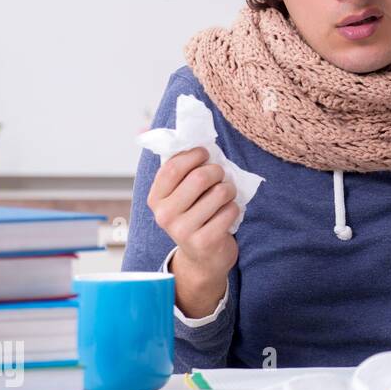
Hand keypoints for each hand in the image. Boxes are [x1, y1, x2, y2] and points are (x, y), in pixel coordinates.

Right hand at [147, 147, 238, 312]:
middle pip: (200, 177)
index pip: (173, 167)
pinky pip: (230, 210)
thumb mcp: (178, 196)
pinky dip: (234, 208)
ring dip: (229, 190)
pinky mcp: (205, 241)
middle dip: (217, 171)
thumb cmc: (194, 217)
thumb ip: (177, 169)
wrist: (202, 259)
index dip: (194, 155)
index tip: (205, 154)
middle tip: (220, 176)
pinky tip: (227, 215)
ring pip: (220, 192)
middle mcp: (165, 215)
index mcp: (156, 199)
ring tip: (225, 196)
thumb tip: (162, 129)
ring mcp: (183, 230)